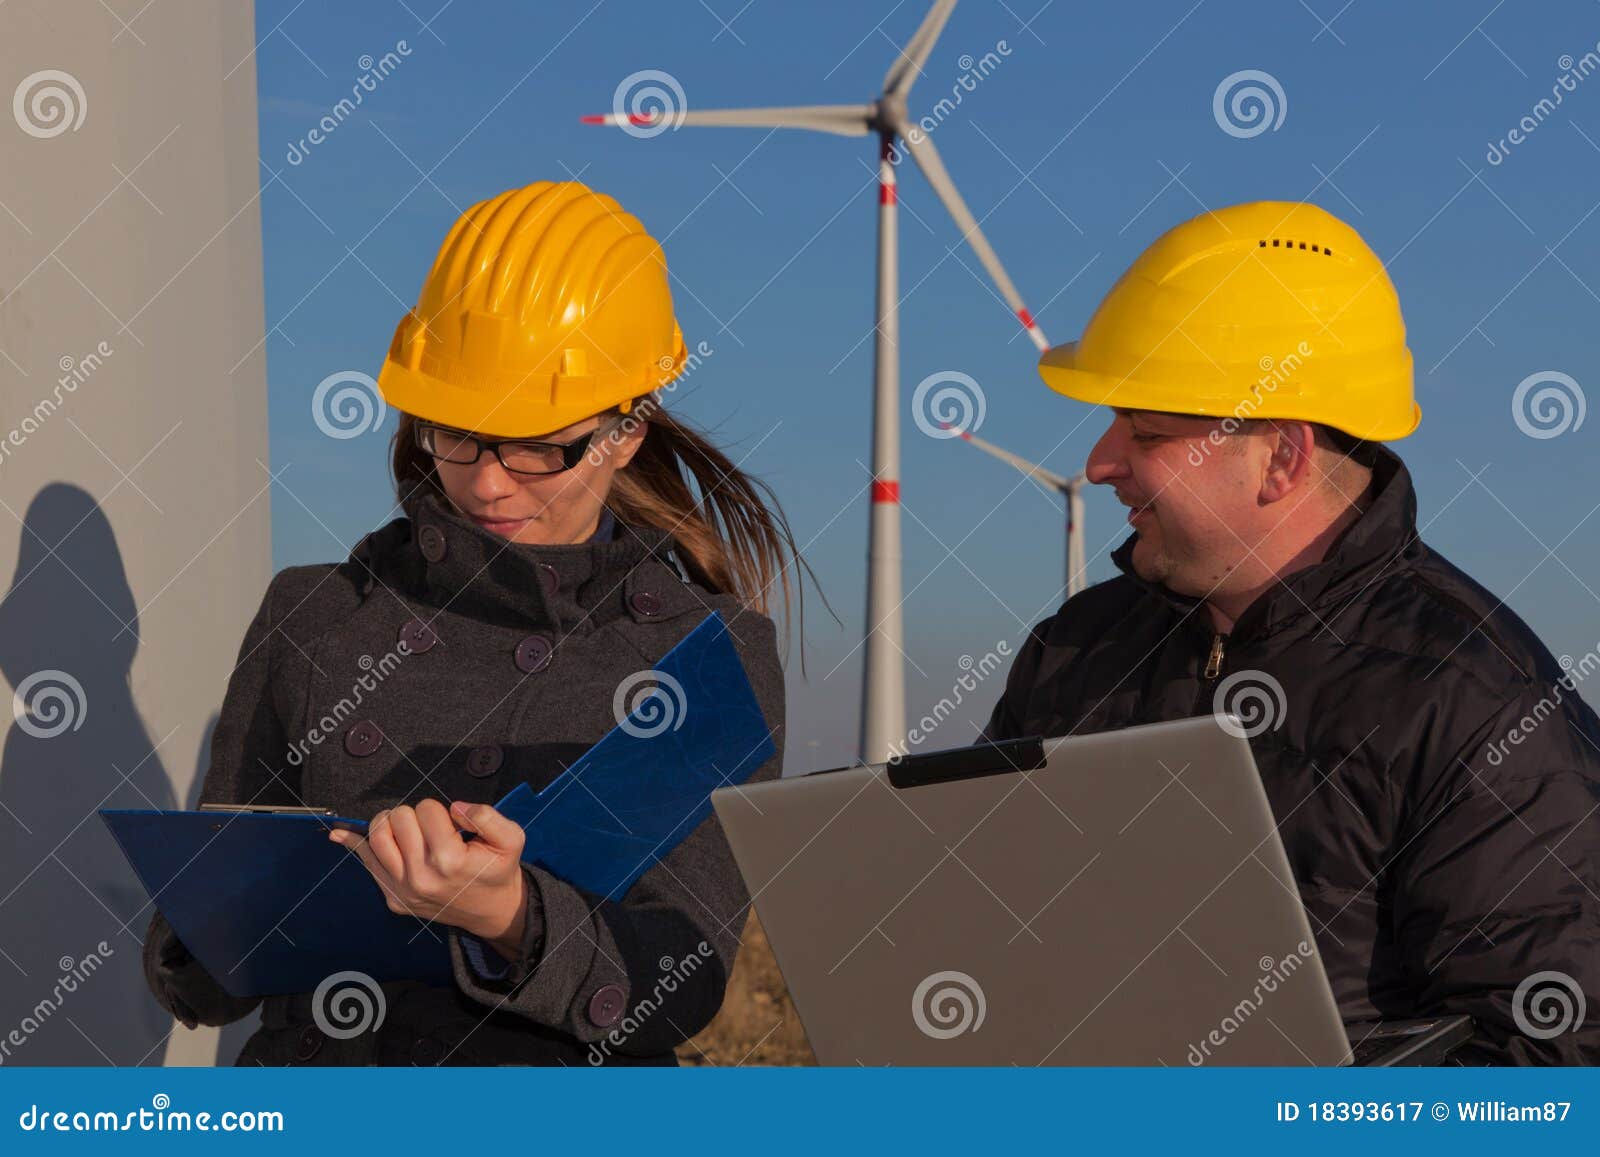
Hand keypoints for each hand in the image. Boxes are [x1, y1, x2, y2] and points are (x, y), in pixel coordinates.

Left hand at [329, 800, 527, 956]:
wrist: (490, 910)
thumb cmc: (497, 870)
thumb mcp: (512, 839)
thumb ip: (488, 816)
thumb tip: (454, 807)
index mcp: (449, 860)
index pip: (427, 810)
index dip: (441, 810)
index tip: (452, 826)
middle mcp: (420, 876)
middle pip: (398, 818)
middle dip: (415, 815)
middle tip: (432, 829)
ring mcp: (402, 889)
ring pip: (377, 835)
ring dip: (391, 824)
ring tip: (407, 829)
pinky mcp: (392, 897)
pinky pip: (365, 861)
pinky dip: (353, 843)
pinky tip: (340, 833)